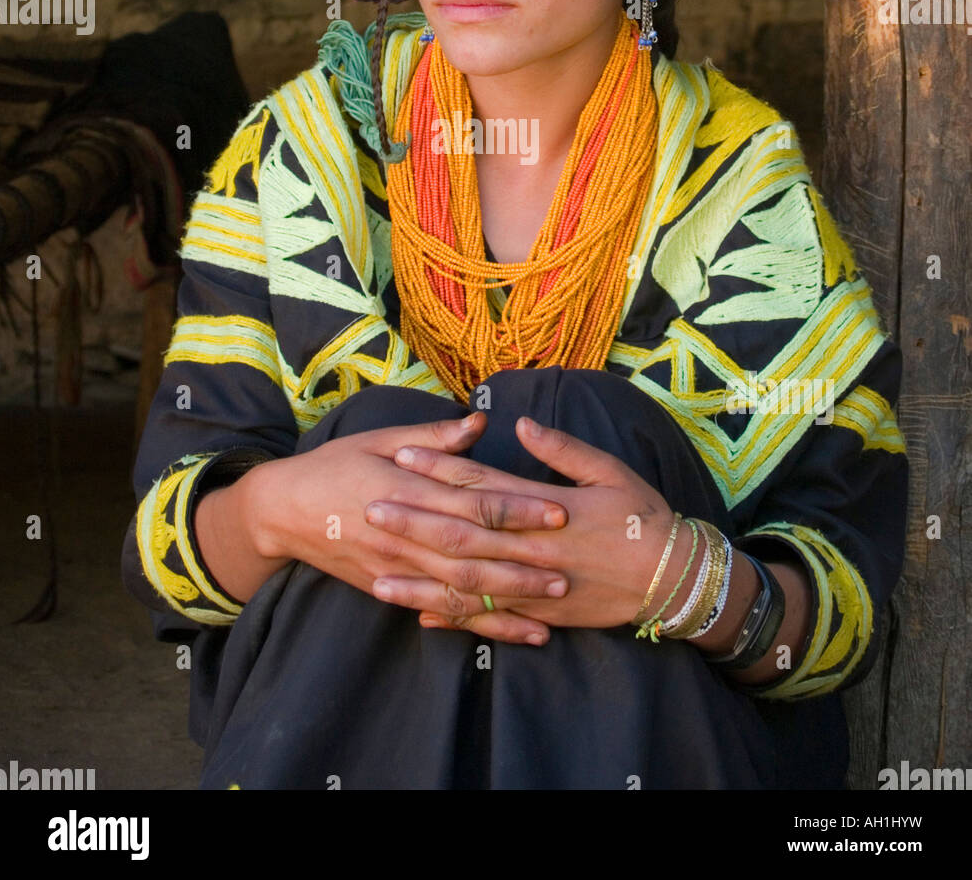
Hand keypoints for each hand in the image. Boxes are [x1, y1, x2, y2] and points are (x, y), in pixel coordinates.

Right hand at [249, 411, 571, 623]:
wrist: (282, 510)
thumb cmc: (335, 465)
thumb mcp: (379, 439)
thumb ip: (432, 437)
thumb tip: (480, 422)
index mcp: (407, 489)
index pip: (472, 501)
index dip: (516, 508)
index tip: (556, 510)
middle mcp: (404, 534)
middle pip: (473, 553)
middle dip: (522, 563)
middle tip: (568, 569)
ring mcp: (396, 568)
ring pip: (459, 590)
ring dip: (507, 600)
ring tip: (550, 607)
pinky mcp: (389, 589)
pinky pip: (439, 611)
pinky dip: (477, 625)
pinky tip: (511, 633)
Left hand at [365, 417, 675, 642]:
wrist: (674, 579)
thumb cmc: (643, 517)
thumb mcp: (609, 470)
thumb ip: (562, 448)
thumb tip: (520, 423)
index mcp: (543, 506)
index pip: (479, 484)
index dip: (438, 469)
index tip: (401, 456)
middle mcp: (530, 548)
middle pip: (460, 533)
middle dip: (412, 521)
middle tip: (368, 510)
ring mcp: (532, 586)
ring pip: (466, 584)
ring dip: (420, 580)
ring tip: (378, 576)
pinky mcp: (540, 614)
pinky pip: (491, 619)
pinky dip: (455, 618)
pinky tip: (422, 617)